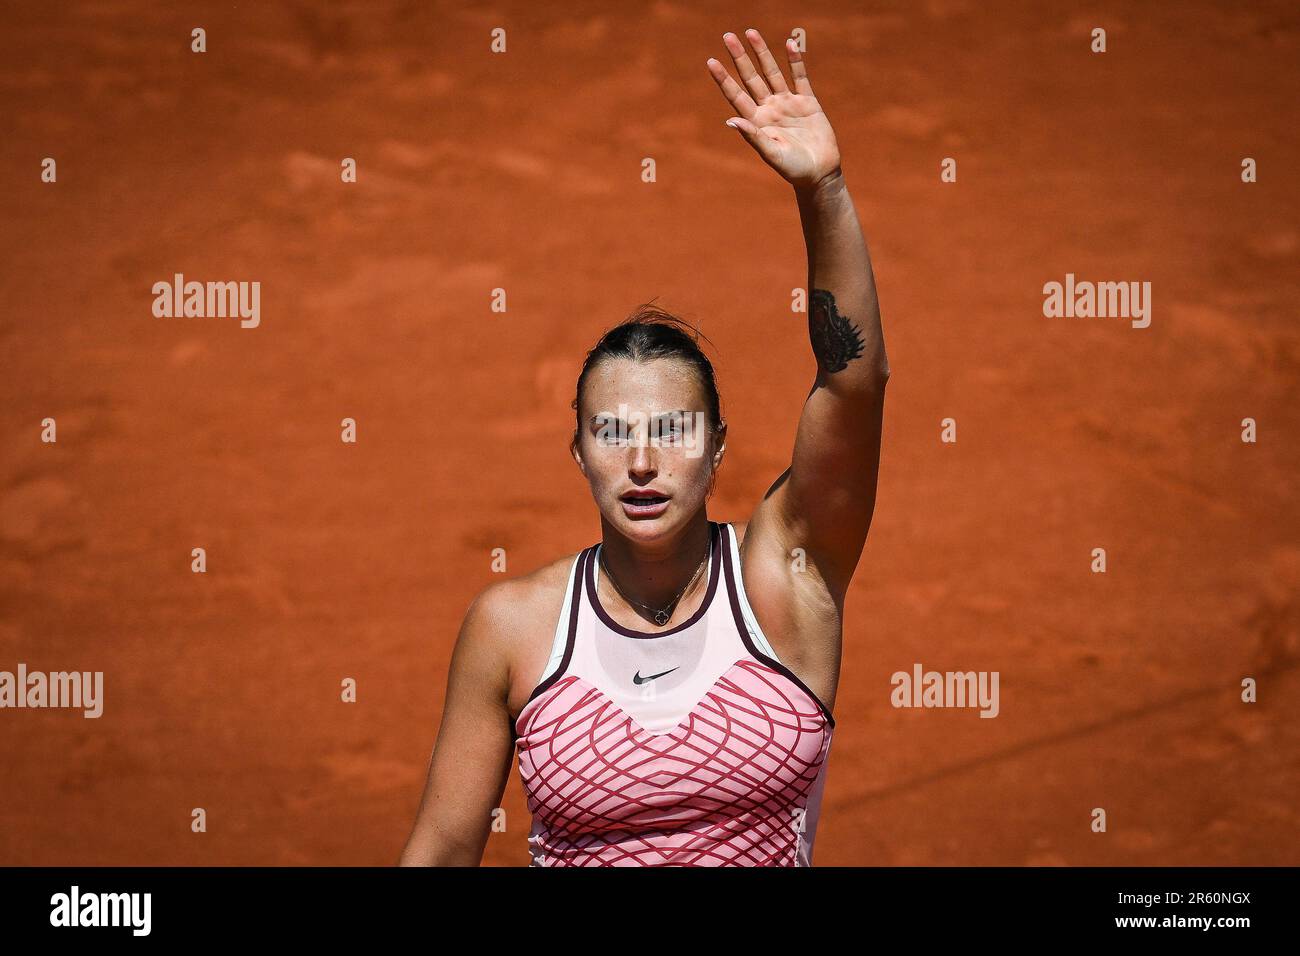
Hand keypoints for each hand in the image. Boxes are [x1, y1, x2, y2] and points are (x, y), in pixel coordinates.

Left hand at [706, 29, 841, 192]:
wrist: (819, 174)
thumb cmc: (793, 169)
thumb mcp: (771, 154)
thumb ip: (753, 136)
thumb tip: (730, 121)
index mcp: (756, 121)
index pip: (735, 95)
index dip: (723, 79)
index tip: (710, 61)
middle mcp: (769, 109)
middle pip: (750, 77)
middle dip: (739, 57)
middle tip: (728, 36)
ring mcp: (788, 103)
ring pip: (772, 72)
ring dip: (762, 52)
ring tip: (751, 32)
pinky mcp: (807, 102)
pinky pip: (800, 77)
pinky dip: (795, 61)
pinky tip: (789, 44)